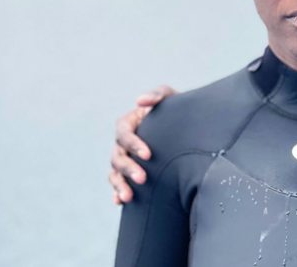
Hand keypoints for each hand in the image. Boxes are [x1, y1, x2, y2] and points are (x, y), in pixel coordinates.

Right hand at [110, 85, 175, 203]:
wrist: (182, 127)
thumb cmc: (173, 109)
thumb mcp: (168, 97)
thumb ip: (156, 95)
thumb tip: (140, 101)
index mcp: (128, 123)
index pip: (124, 134)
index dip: (133, 145)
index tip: (148, 154)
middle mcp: (122, 143)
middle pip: (118, 157)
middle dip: (129, 169)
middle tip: (142, 179)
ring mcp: (123, 158)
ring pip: (115, 173)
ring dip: (119, 185)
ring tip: (128, 196)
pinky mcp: (128, 172)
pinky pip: (118, 183)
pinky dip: (117, 192)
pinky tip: (120, 201)